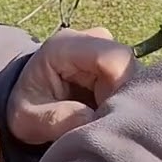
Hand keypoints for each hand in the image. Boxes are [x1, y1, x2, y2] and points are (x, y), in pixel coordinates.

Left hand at [7, 27, 140, 144]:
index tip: (102, 116)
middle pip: (129, 67)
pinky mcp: (117, 59)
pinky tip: (104, 111)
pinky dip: (123, 99)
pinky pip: (133, 79)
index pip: (114, 59)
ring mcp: (108, 46)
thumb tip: (91, 119)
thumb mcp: (29, 120)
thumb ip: (56, 120)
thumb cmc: (27, 108)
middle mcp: (93, 38)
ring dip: (122, 100)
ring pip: (135, 74)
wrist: (27, 97)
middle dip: (121, 99)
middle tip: (100, 122)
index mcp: (66, 45)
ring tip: (98, 118)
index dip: (118, 89)